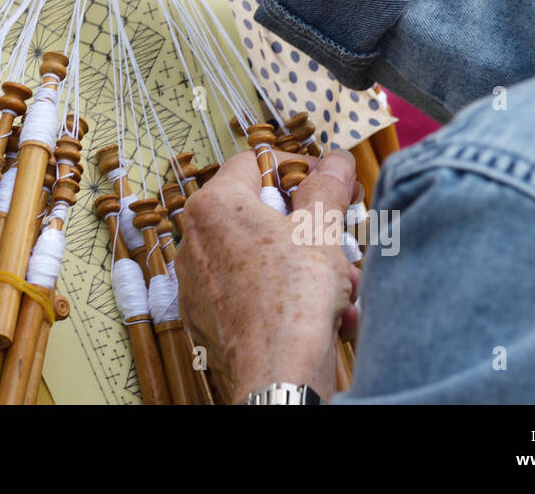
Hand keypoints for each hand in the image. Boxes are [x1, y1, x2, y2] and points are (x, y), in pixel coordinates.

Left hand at [176, 149, 361, 401]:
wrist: (278, 372)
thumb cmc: (296, 297)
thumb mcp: (321, 230)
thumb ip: (326, 188)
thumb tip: (335, 163)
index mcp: (213, 205)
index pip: (254, 163)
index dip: (295, 169)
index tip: (324, 184)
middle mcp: (193, 239)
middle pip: (257, 214)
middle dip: (305, 228)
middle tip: (337, 240)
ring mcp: (195, 280)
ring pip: (258, 257)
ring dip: (303, 267)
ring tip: (341, 286)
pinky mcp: (204, 315)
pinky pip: (249, 291)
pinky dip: (283, 296)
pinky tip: (322, 313)